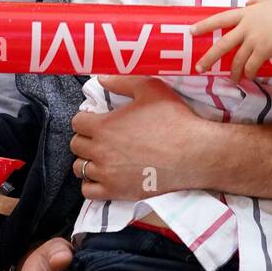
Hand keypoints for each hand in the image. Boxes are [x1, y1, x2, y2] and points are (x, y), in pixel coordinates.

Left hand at [69, 75, 199, 199]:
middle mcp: (100, 151)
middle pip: (76, 145)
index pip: (77, 122)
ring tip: (103, 156)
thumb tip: (101, 79)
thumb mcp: (151, 89)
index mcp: (103, 126)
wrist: (195, 153)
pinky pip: (89, 191)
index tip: (98, 120)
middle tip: (102, 137)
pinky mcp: (117, 191)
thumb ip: (122, 82)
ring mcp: (107, 173)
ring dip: (88, 160)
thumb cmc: (175, 119)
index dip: (86, 119)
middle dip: (86, 139)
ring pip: (79, 168)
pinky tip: (105, 175)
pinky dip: (91, 183)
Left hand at [192, 0, 271, 81]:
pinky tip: (249, 77)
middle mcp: (247, 26)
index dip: (205, 25)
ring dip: (234, 72)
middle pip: (223, 44)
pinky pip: (251, 66)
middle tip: (199, 68)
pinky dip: (249, 73)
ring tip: (233, 80)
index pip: (220, 18)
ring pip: (237, 59)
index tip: (192, 31)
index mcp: (247, 12)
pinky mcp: (264, 50)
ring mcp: (254, 39)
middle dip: (209, 57)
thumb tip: (248, 2)